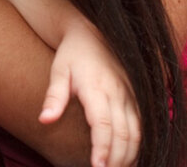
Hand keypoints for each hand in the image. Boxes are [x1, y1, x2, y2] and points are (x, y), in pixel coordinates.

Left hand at [39, 22, 139, 166]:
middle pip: (124, 134)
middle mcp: (118, 93)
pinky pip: (142, 125)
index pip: (103, 125)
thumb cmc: (72, 54)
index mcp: (97, 88)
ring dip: (129, 155)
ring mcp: (130, 95)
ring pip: (137, 132)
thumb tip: (44, 119)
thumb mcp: (58, 70)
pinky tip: (129, 158)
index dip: (102, 149)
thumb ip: (54, 96)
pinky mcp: (136, 97)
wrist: (92, 33)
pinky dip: (138, 145)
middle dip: (117, 159)